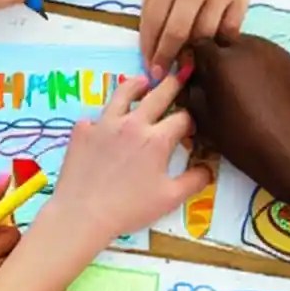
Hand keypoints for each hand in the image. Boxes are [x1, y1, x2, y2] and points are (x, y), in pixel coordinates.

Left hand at [50, 73, 210, 241]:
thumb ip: (194, 180)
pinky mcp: (82, 130)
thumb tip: (207, 169)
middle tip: (179, 76)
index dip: (190, 122)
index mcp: (157, 139)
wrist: (82, 214)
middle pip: (158, 94)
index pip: (182, 118)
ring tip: (143, 81)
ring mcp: (104, 124)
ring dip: (138, 84)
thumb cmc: (129, 209)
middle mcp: (133, 124)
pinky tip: (105, 124)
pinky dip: (103, 117)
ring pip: (124, 92)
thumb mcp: (170, 199)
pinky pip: (95, 116)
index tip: (189, 130)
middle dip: (173, 84)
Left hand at [140, 0, 253, 74]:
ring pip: (205, 36)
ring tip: (187, 63)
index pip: (154, 23)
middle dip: (168, 59)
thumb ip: (155, 1)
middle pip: (178, 35)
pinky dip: (219, 42)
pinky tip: (211, 47)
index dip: (150, 50)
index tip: (150, 68)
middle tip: (165, 75)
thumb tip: (153, 42)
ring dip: (194, 54)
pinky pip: (229, 30)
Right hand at [181, 35, 289, 200]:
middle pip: (223, 40)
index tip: (194, 74)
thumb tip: (188, 76)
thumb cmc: (239, 136)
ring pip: (246, 44)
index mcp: (221, 59)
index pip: (198, 43)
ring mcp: (269, 49)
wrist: (283, 146)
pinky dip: (257, 63)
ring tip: (239, 83)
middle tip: (217, 79)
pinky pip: (264, 53)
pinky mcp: (286, 57)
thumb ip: (190, 89)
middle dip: (217, 56)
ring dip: (238, 58)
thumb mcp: (202, 116)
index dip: (194, 59)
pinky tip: (257, 86)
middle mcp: (246, 46)